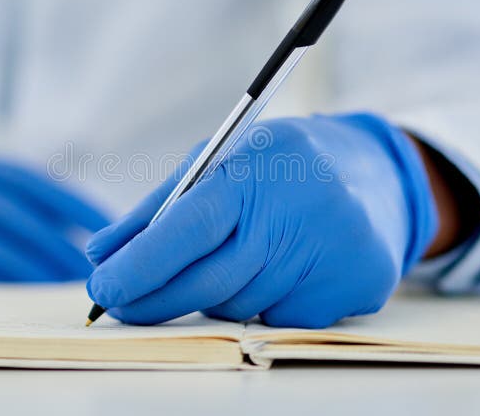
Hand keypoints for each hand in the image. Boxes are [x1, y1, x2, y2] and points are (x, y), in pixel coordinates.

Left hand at [85, 113, 437, 327]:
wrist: (376, 173)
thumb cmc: (282, 165)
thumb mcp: (222, 161)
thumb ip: (160, 207)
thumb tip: (104, 252)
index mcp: (257, 169)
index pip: (189, 227)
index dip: (141, 265)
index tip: (104, 289)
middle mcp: (301, 209)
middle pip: (209, 281)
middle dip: (157, 299)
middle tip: (124, 304)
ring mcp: (335, 249)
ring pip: (241, 306)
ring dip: (218, 296)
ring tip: (238, 257)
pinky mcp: (361, 283)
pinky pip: (283, 317)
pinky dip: (267, 302)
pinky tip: (286, 266)